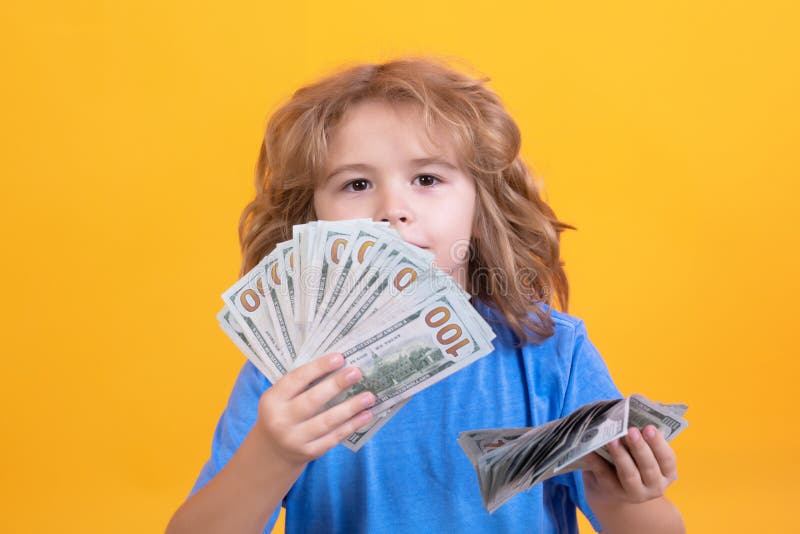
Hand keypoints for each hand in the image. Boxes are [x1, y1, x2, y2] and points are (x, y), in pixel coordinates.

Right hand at [254, 352, 375, 465]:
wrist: (274, 451)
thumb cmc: (283, 413)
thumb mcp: (281, 398)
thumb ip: (301, 384)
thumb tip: (338, 365)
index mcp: (272, 400)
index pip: (296, 380)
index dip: (318, 368)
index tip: (339, 357)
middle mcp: (281, 420)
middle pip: (312, 400)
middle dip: (336, 385)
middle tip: (356, 373)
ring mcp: (295, 439)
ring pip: (327, 421)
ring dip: (351, 407)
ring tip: (369, 396)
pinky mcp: (309, 452)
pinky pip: (334, 437)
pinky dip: (352, 425)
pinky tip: (366, 415)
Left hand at [582, 425, 678, 505]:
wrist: (614, 491)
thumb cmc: (633, 462)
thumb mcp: (644, 453)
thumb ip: (644, 437)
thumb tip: (636, 410)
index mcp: (666, 473)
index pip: (667, 459)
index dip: (658, 444)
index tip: (649, 427)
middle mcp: (654, 486)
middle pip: (648, 467)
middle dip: (640, 448)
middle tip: (631, 430)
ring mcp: (633, 492)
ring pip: (629, 474)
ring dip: (620, 456)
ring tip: (612, 439)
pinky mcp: (612, 492)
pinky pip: (604, 475)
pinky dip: (596, 462)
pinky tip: (589, 450)